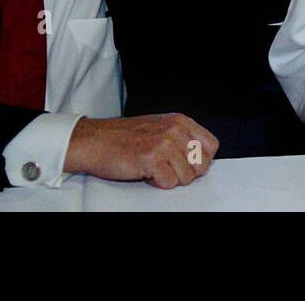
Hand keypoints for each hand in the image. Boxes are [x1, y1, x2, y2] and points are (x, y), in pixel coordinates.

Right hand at [63, 114, 219, 188]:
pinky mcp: (152, 158)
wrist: (93, 141)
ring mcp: (164, 143)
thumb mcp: (159, 127)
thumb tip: (201, 156)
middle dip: (186, 172)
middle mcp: (175, 130)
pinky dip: (158, 183)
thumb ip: (181, 137)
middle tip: (166, 168)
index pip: (212, 146)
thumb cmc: (123, 137)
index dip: (200, 160)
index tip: (186, 163)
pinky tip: (145, 172)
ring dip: (170, 178)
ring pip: (187, 177)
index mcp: (180, 121)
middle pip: (201, 164)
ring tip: (153, 168)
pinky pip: (170, 183)